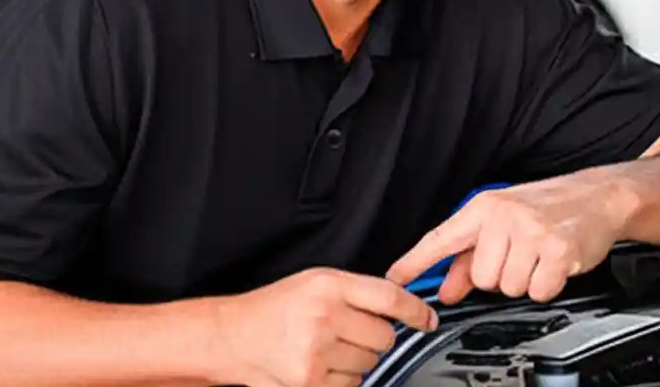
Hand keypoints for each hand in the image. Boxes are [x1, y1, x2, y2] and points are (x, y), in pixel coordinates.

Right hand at [212, 267, 437, 386]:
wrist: (233, 336)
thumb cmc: (275, 307)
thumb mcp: (314, 282)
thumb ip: (356, 292)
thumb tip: (403, 306)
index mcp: (328, 285)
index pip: (389, 298)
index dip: (416, 310)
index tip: (427, 319)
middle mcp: (324, 315)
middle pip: (384, 336)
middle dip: (375, 337)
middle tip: (350, 331)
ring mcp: (317, 350)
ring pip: (370, 363)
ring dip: (358, 359)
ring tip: (328, 347)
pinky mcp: (310, 380)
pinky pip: (352, 384)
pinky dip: (343, 378)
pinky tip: (321, 364)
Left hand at [386, 179, 629, 304]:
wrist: (597, 196)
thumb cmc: (547, 208)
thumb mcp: (503, 224)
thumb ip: (469, 258)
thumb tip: (446, 289)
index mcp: (484, 207)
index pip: (441, 238)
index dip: (414, 261)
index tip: (394, 278)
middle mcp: (505, 216)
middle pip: (482, 278)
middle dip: (501, 276)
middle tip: (521, 256)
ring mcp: (532, 232)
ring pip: (509, 288)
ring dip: (525, 281)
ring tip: (538, 257)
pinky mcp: (558, 251)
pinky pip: (538, 292)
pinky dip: (548, 285)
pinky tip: (555, 264)